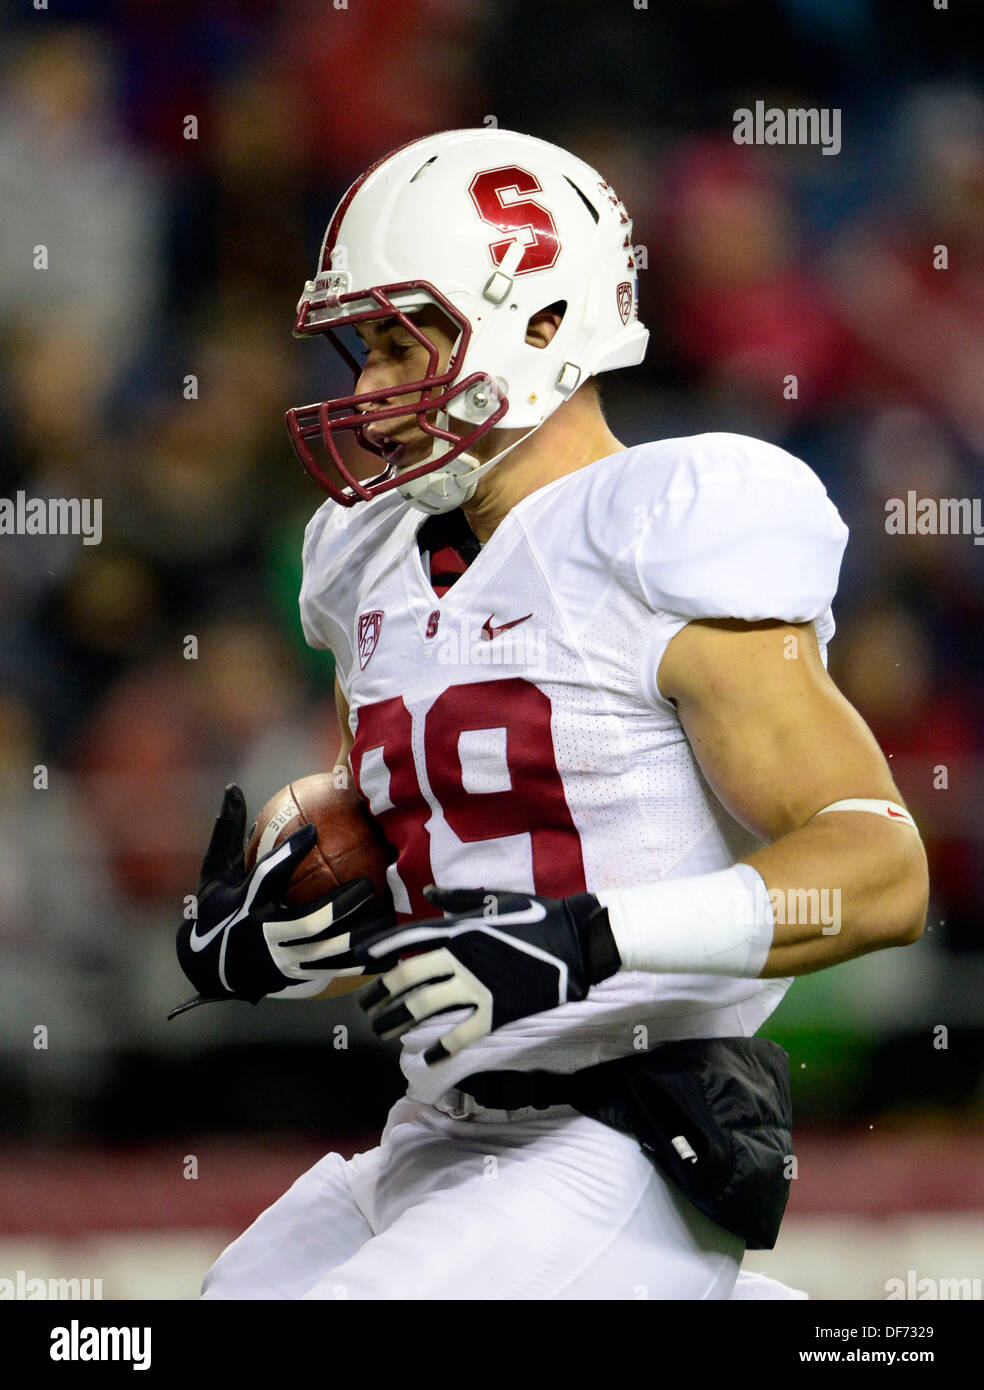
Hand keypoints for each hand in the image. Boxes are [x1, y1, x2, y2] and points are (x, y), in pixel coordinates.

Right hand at [169, 784, 392, 1016]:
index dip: (289, 852)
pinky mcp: (295, 975)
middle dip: (341, 904)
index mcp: (244, 905)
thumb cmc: (214, 910)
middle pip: (309, 922)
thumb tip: (233, 788)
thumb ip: (227, 832)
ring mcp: (281, 960)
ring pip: (328, 949)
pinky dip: (363, 960)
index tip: (313, 830)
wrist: (207, 968)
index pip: (268, 876)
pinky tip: (390, 949)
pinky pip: (335, 968)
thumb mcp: (213, 873)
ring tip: (387, 915)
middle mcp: (264, 935)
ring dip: (361, 934)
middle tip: (368, 883)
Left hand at [354, 885, 620, 1063]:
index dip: (379, 950)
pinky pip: (461, 1035)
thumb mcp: (495, 900)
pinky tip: (427, 1058)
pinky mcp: (497, 1012)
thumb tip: (426, 894)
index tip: (359, 962)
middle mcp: (461, 959)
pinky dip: (441, 1049)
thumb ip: (456, 901)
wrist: (577, 941)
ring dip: (399, 1021)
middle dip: (381, 995)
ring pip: (426, 1008)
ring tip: (384, 1031)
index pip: (408, 940)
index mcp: (460, 930)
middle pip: (408, 978)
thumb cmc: (537, 916)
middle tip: (367, 1008)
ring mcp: (478, 987)